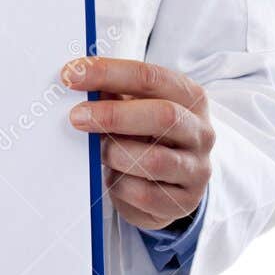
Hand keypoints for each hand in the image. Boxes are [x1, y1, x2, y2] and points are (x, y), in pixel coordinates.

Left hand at [60, 55, 213, 230]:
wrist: (171, 185)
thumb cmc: (149, 137)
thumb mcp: (138, 109)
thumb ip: (115, 94)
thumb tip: (78, 79)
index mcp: (190, 97)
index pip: (151, 77)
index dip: (109, 73)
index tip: (73, 74)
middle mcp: (201, 132)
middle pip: (163, 115)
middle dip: (114, 115)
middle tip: (77, 116)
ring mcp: (196, 169)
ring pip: (153, 160)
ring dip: (115, 154)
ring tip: (99, 152)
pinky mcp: (184, 201)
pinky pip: (144, 194)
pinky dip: (120, 184)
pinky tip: (113, 176)